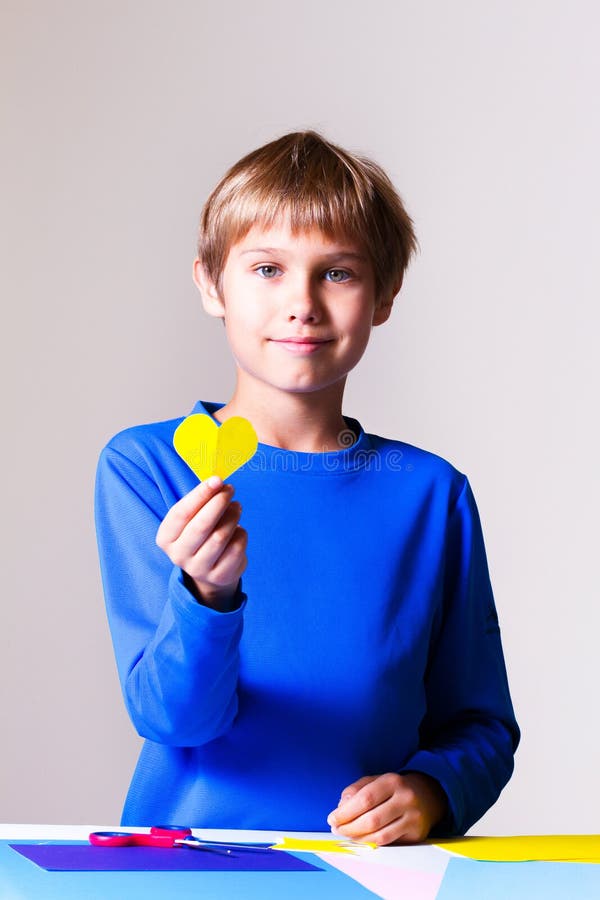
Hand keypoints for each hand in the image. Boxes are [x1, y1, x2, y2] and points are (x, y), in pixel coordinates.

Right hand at [156, 476, 246, 610]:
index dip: (200, 495)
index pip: (181, 513)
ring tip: (236, 506)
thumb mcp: (193, 518)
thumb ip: (201, 502)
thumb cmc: (200, 533)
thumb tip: (219, 484)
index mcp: (166, 538)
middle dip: (218, 503)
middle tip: (230, 489)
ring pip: (220, 537)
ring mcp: (198, 569)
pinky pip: (235, 549)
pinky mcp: (219, 576)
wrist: (209, 568)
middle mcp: (178, 555)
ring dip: (232, 516)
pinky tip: (238, 529)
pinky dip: (240, 533)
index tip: (217, 480)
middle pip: (201, 526)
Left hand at [327, 772, 447, 845]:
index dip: (345, 812)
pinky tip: (361, 839)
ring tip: (346, 835)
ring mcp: (413, 817)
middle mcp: (405, 798)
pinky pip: (389, 842)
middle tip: (336, 829)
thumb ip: (356, 790)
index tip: (332, 818)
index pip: (365, 799)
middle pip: (371, 819)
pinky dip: (371, 843)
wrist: (428, 795)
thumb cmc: (394, 789)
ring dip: (358, 838)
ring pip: (380, 835)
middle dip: (349, 827)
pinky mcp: (417, 833)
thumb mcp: (375, 781)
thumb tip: (341, 808)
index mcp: (392, 781)